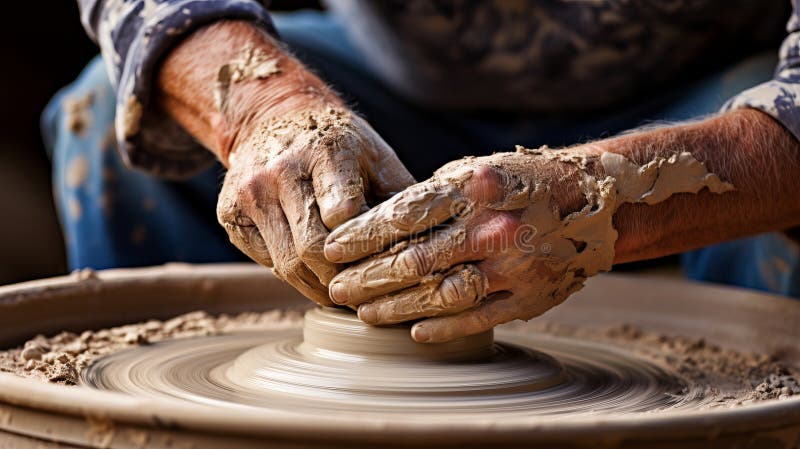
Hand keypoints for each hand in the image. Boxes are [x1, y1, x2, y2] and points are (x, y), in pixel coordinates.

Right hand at [217, 103, 413, 304]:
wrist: (271, 118)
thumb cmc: (339, 144)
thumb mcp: (376, 156)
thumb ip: (401, 198)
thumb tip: (436, 245)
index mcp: (325, 150)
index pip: (343, 211)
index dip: (365, 245)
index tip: (385, 264)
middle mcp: (279, 170)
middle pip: (313, 248)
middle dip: (345, 279)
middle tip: (368, 295)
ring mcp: (249, 193)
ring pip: (288, 264)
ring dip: (320, 287)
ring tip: (347, 295)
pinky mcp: (230, 213)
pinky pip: (267, 261)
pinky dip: (295, 276)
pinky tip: (316, 276)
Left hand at [323, 146, 732, 341]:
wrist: (595, 200)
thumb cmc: (521, 181)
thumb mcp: (475, 169)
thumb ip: (431, 198)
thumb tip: (376, 227)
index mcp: (471, 189)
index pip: (400, 217)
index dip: (359, 237)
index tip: (331, 250)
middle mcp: (491, 228)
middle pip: (412, 262)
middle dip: (365, 278)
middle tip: (336, 289)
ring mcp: (513, 267)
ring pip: (439, 296)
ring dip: (395, 308)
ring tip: (364, 313)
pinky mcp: (530, 297)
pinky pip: (477, 318)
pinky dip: (441, 328)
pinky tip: (413, 332)